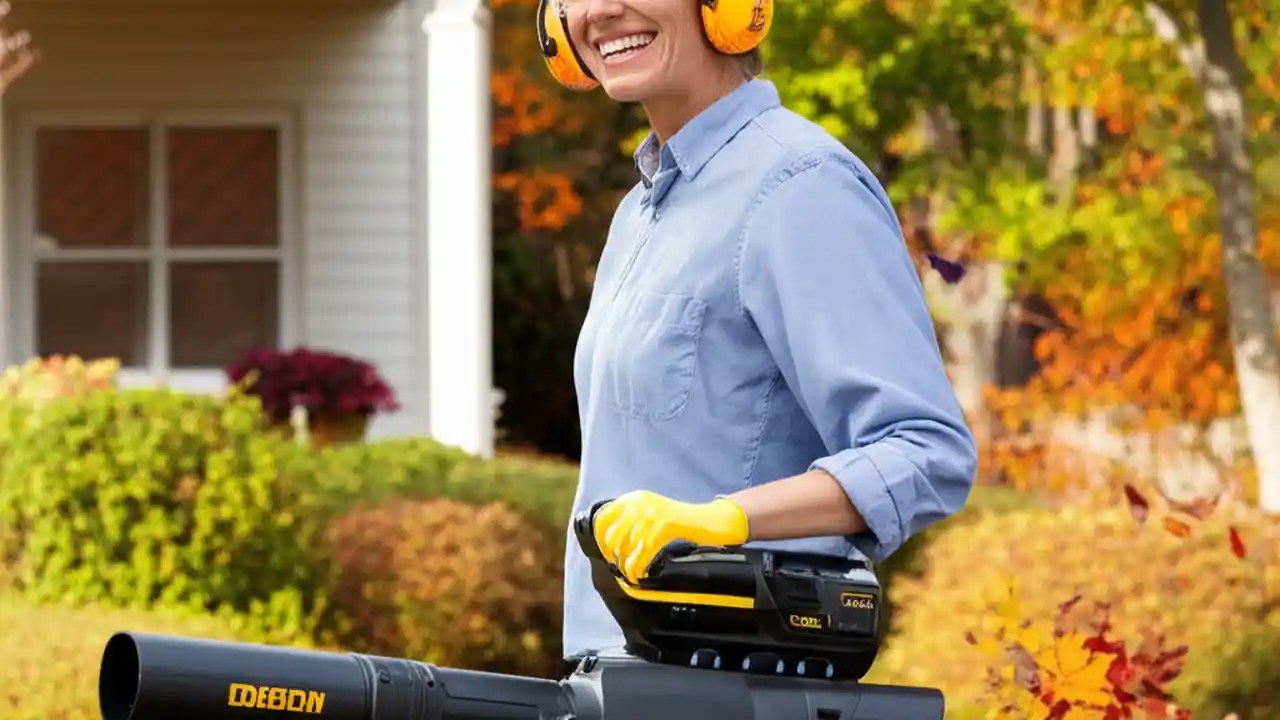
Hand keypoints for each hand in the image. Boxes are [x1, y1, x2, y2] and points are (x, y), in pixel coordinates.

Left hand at [592, 490, 749, 583]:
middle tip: (619, 566)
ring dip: (626, 566)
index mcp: (633, 498)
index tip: (606, 552)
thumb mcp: (650, 512)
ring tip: (630, 574)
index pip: (603, 517)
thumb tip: (608, 542)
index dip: (600, 539)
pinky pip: (642, 553)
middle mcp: (639, 503)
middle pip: (612, 536)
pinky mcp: (664, 526)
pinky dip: (638, 568)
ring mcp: (652, 514)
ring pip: (627, 547)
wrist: (706, 519)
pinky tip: (639, 575)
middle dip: (614, 556)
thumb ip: (630, 519)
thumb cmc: (677, 520)